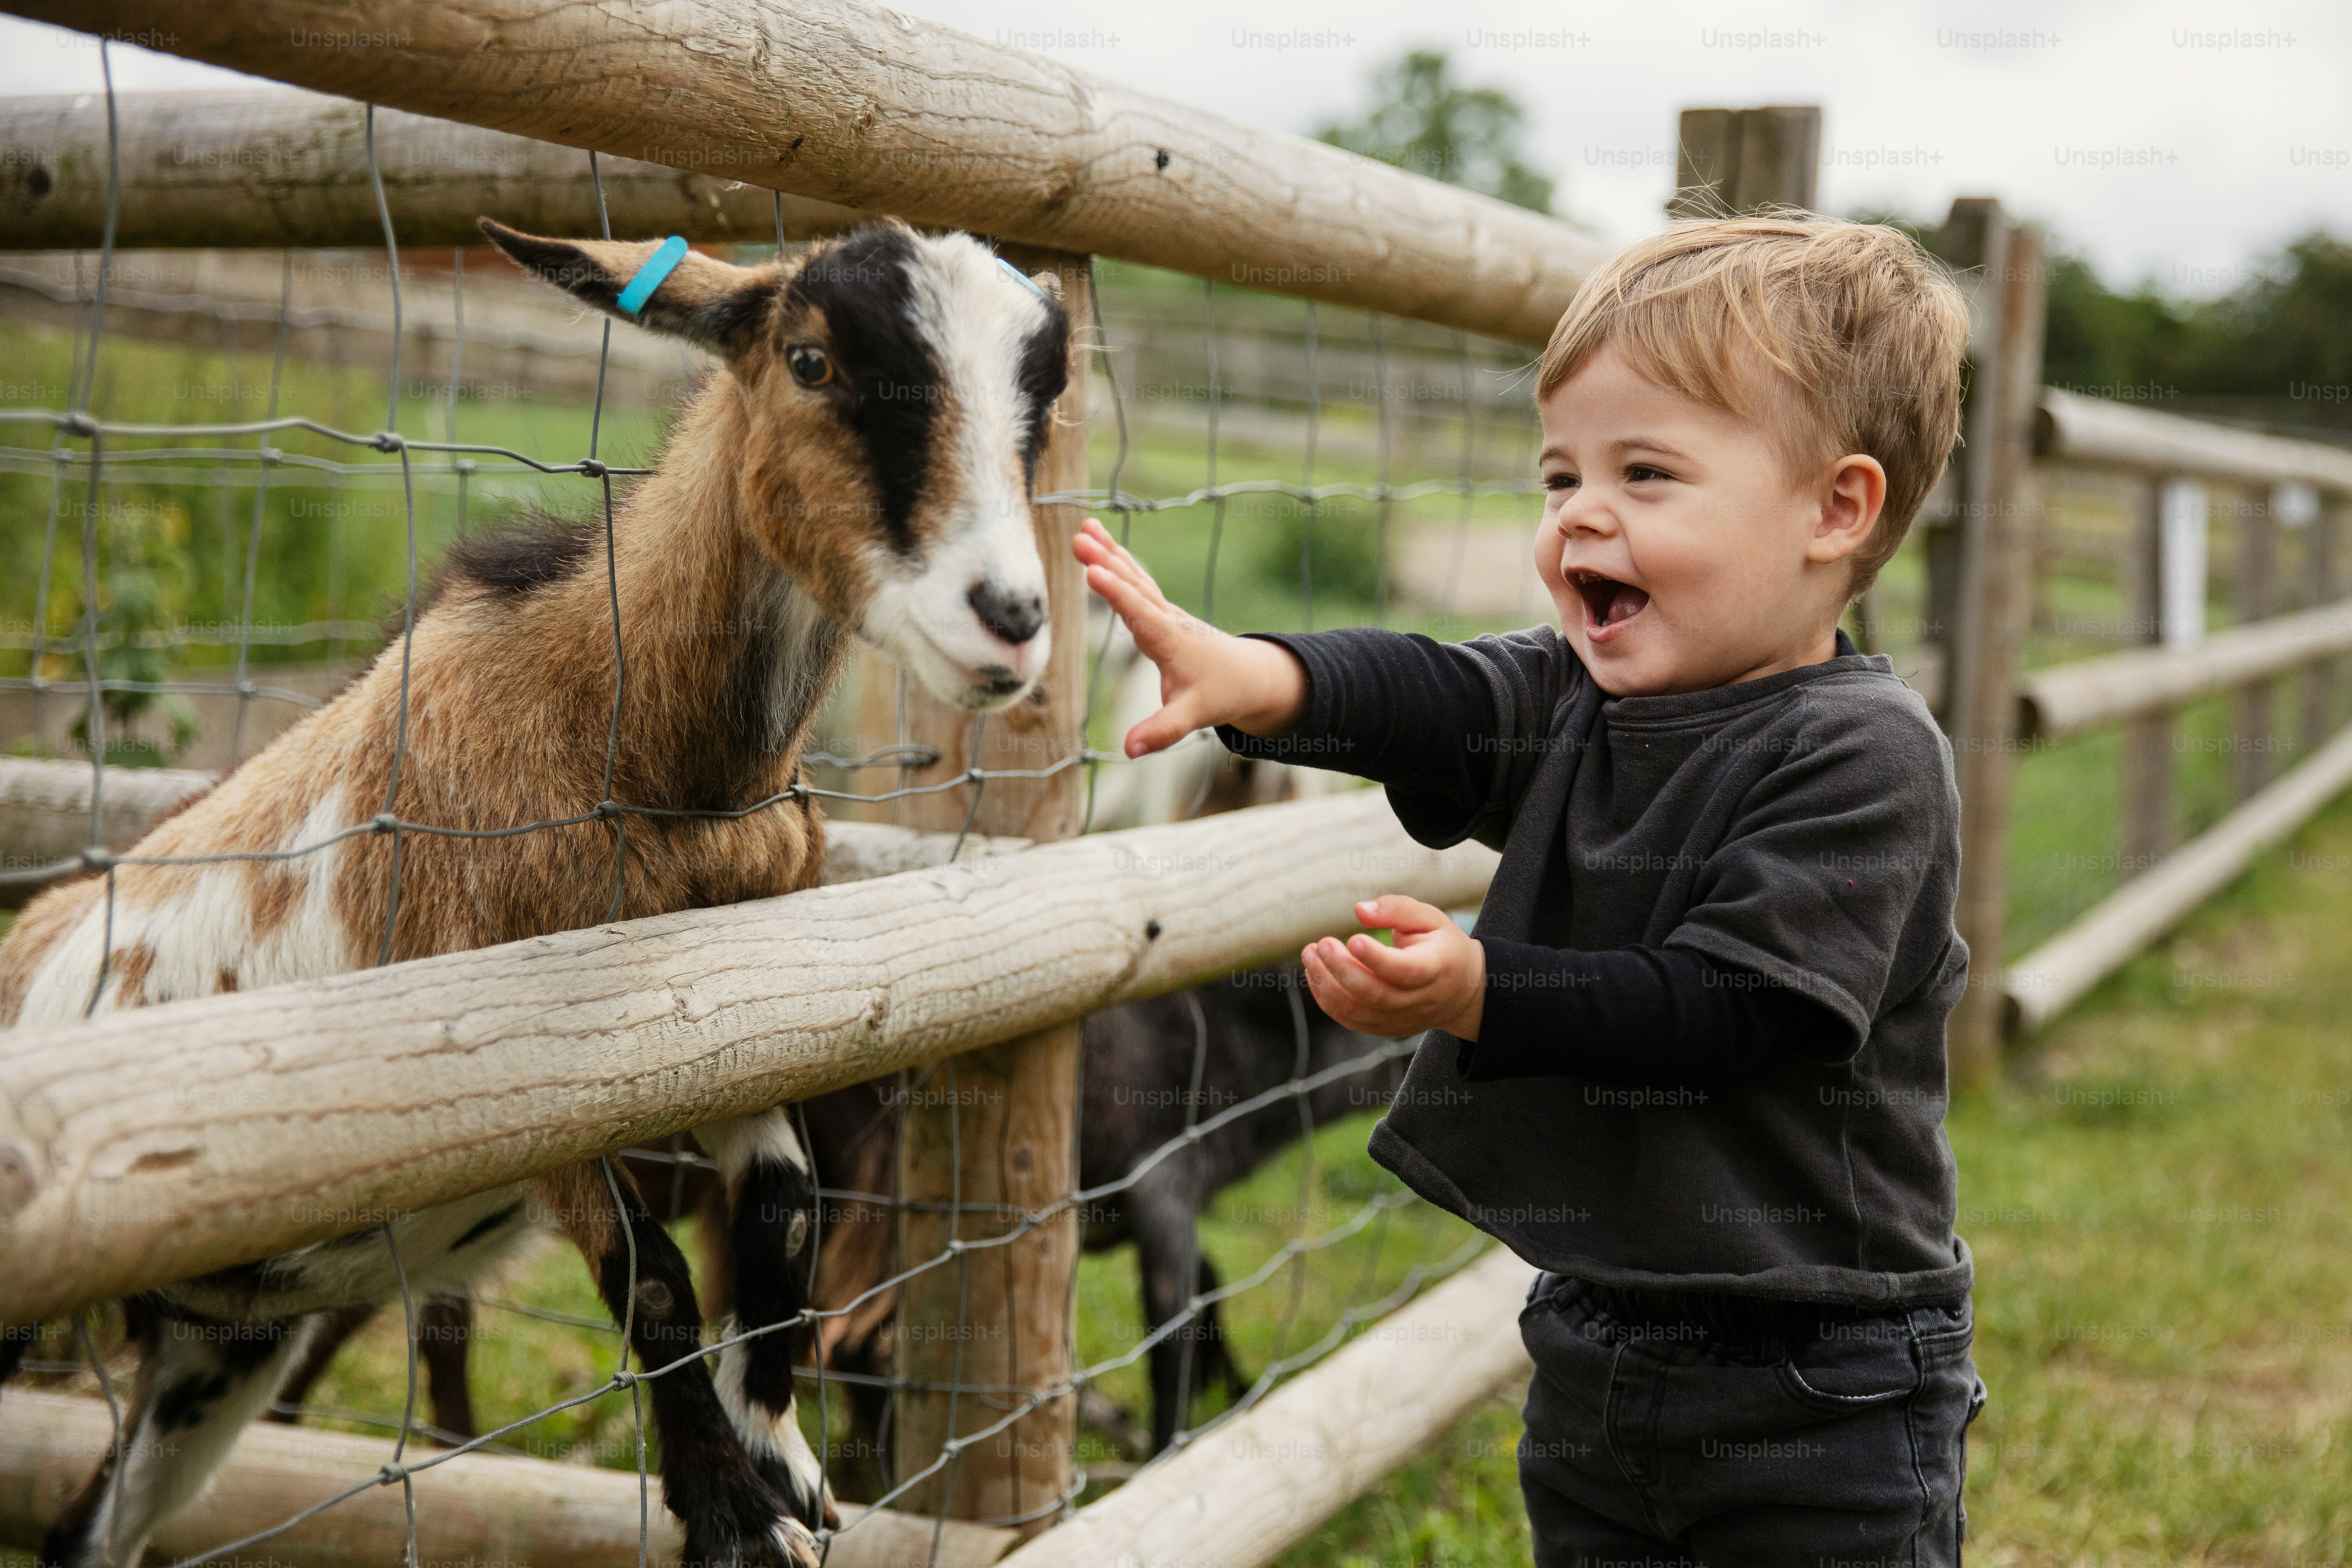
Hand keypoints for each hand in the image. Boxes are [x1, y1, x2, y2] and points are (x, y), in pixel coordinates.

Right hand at [1074, 517, 1306, 756]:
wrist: (1251, 676)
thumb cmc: (1221, 694)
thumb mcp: (1194, 716)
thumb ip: (1163, 731)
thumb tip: (1130, 750)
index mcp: (1171, 640)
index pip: (1139, 613)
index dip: (1116, 594)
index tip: (1092, 571)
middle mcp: (1167, 619)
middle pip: (1134, 585)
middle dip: (1106, 561)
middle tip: (1079, 537)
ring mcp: (1164, 612)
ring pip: (1135, 577)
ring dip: (1110, 552)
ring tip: (1085, 527)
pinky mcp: (1161, 612)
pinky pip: (1137, 581)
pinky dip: (1120, 562)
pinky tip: (1104, 548)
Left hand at [1301, 895, 1484, 1040]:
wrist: (1461, 989)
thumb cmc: (1441, 945)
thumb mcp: (1430, 919)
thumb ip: (1397, 909)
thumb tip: (1360, 910)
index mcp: (1436, 969)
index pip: (1405, 971)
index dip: (1377, 959)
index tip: (1352, 938)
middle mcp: (1419, 1000)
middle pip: (1376, 995)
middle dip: (1342, 969)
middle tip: (1321, 944)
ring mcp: (1402, 1019)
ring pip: (1358, 1012)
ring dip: (1327, 986)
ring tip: (1310, 955)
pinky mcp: (1386, 1028)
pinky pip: (1351, 1021)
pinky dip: (1327, 1000)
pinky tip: (1315, 974)